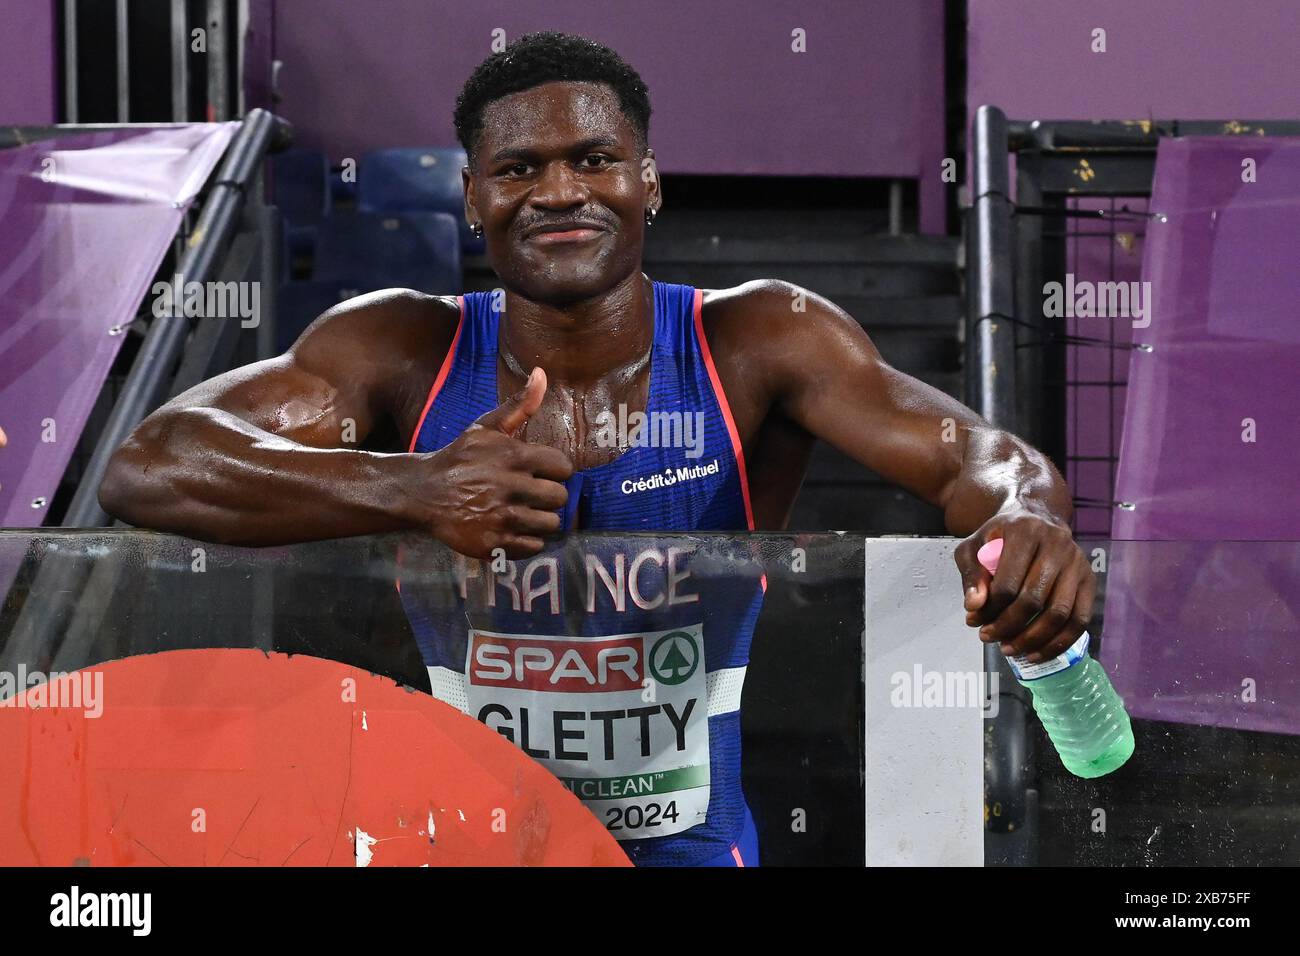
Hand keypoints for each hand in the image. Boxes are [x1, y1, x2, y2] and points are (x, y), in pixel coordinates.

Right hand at [414, 367, 572, 558]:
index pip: (563, 468)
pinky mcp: (493, 543)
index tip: (542, 472)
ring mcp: (501, 517)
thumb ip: (519, 405)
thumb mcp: (485, 427)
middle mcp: (509, 488)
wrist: (422, 492)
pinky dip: (527, 541)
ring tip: (523, 512)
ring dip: (541, 519)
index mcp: (513, 457)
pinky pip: (533, 547)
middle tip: (532, 494)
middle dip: (550, 496)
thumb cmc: (460, 457)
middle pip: (560, 498)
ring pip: (550, 524)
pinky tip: (512, 528)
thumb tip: (541, 373)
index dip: (555, 471)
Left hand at [954, 507, 1096, 662]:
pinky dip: (1058, 643)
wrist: (1036, 518)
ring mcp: (1078, 563)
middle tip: (988, 637)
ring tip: (1009, 649)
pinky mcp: (1090, 579)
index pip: (1007, 581)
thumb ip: (971, 575)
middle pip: (1034, 600)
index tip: (974, 622)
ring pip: (1059, 614)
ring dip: (1032, 640)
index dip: (990, 609)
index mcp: (1024, 531)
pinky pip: (1080, 620)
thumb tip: (973, 607)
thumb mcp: (973, 547)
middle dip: (1008, 626)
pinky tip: (1035, 653)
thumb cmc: (999, 537)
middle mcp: (1057, 544)